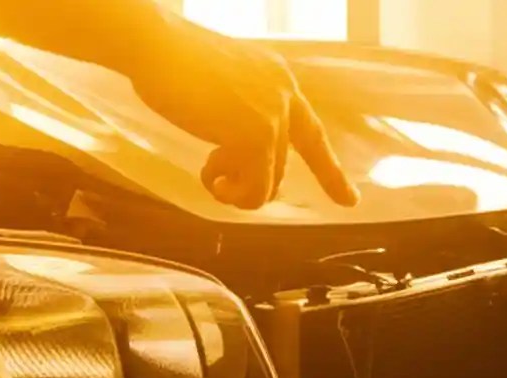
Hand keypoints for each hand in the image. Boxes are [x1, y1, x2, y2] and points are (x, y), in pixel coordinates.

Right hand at [127, 21, 358, 209]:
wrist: (156, 46)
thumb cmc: (172, 64)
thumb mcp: (220, 85)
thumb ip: (239, 112)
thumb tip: (239, 159)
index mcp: (277, 79)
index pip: (311, 134)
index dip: (329, 171)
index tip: (350, 201)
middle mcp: (284, 95)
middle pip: (280, 167)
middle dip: (247, 182)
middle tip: (212, 177)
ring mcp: (273, 115)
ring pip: (269, 184)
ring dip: (235, 190)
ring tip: (208, 174)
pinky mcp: (255, 136)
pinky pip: (254, 190)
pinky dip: (231, 194)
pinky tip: (210, 179)